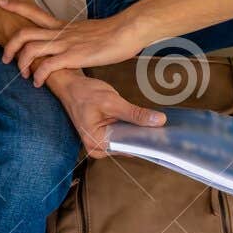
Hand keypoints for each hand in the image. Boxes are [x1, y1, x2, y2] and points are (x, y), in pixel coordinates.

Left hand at [0, 0, 152, 87]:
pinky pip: (47, 66)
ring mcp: (65, 44)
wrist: (126, 31)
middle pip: (24, 33)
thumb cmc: (112, 34)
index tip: (1, 2)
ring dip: (21, 63)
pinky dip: (39, 75)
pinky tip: (39, 83)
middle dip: (9, 46)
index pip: (34, 12)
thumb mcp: (87, 31)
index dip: (16, 7)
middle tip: (5, 58)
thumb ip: (75, 37)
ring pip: (30, 49)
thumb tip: (72, 44)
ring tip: (24, 75)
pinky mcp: (73, 56)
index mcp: (63, 26)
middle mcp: (59, 33)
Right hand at [48, 71, 164, 158]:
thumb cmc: (83, 93)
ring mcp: (101, 142)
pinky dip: (132, 127)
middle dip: (143, 135)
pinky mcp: (104, 135)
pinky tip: (142, 120)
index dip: (146, 140)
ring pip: (127, 140)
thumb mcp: (111, 102)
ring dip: (138, 131)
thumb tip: (158, 121)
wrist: (69, 85)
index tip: (163, 135)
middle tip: (161, 125)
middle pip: (128, 145)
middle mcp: (98, 148)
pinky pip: (123, 134)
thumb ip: (135, 114)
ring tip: (153, 122)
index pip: (128, 148)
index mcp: (97, 144)